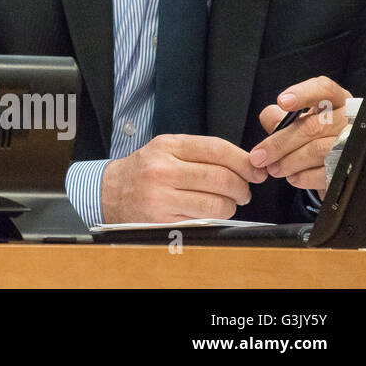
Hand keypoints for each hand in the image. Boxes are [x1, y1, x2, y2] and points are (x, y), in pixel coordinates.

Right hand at [100, 134, 266, 223]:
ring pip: (217, 202)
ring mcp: (162, 195)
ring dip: (231, 205)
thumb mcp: (165, 150)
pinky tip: (210, 212)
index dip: (243, 161)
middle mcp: (163, 168)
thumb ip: (200, 153)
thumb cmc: (143, 171)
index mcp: (167, 146)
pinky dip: (215, 217)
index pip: (216, 149)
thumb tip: (245, 164)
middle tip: (243, 191)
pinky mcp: (163, 218)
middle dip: (242, 186)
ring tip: (227, 203)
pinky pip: (204, 219)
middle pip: (221, 177)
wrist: (109, 192)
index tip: (255, 169)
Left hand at [251, 76, 352, 193]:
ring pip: (318, 150)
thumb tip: (271, 118)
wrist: (334, 161)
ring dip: (289, 162)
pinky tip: (293, 176)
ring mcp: (352, 142)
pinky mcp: (350, 166)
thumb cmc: (313, 135)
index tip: (282, 102)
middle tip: (259, 156)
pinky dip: (305, 177)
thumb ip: (280, 116)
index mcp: (334, 101)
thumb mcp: (297, 120)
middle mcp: (347, 118)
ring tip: (273, 168)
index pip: (324, 89)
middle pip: (313, 126)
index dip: (303, 94)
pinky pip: (326, 172)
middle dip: (279, 143)